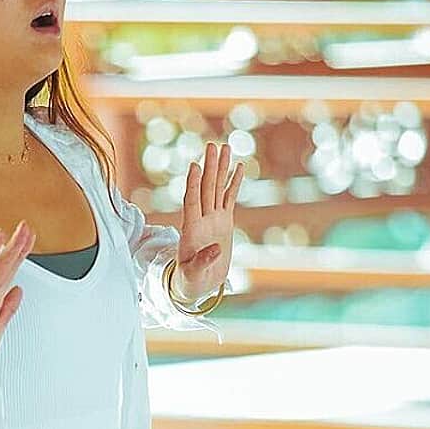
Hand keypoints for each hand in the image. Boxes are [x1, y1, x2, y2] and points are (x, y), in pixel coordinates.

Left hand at [176, 142, 244, 301]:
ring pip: (217, 189)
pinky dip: (233, 183)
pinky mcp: (224, 221)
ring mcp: (213, 218)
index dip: (193, 184)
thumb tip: (215, 251)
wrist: (198, 282)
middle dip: (209, 168)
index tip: (195, 166)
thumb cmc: (191, 279)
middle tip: (213, 146)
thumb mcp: (193, 274)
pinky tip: (239, 166)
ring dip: (220, 169)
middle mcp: (202, 218)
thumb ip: (202, 262)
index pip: (192, 201)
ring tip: (225, 148)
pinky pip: (229, 198)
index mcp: (191, 229)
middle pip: (206, 188)